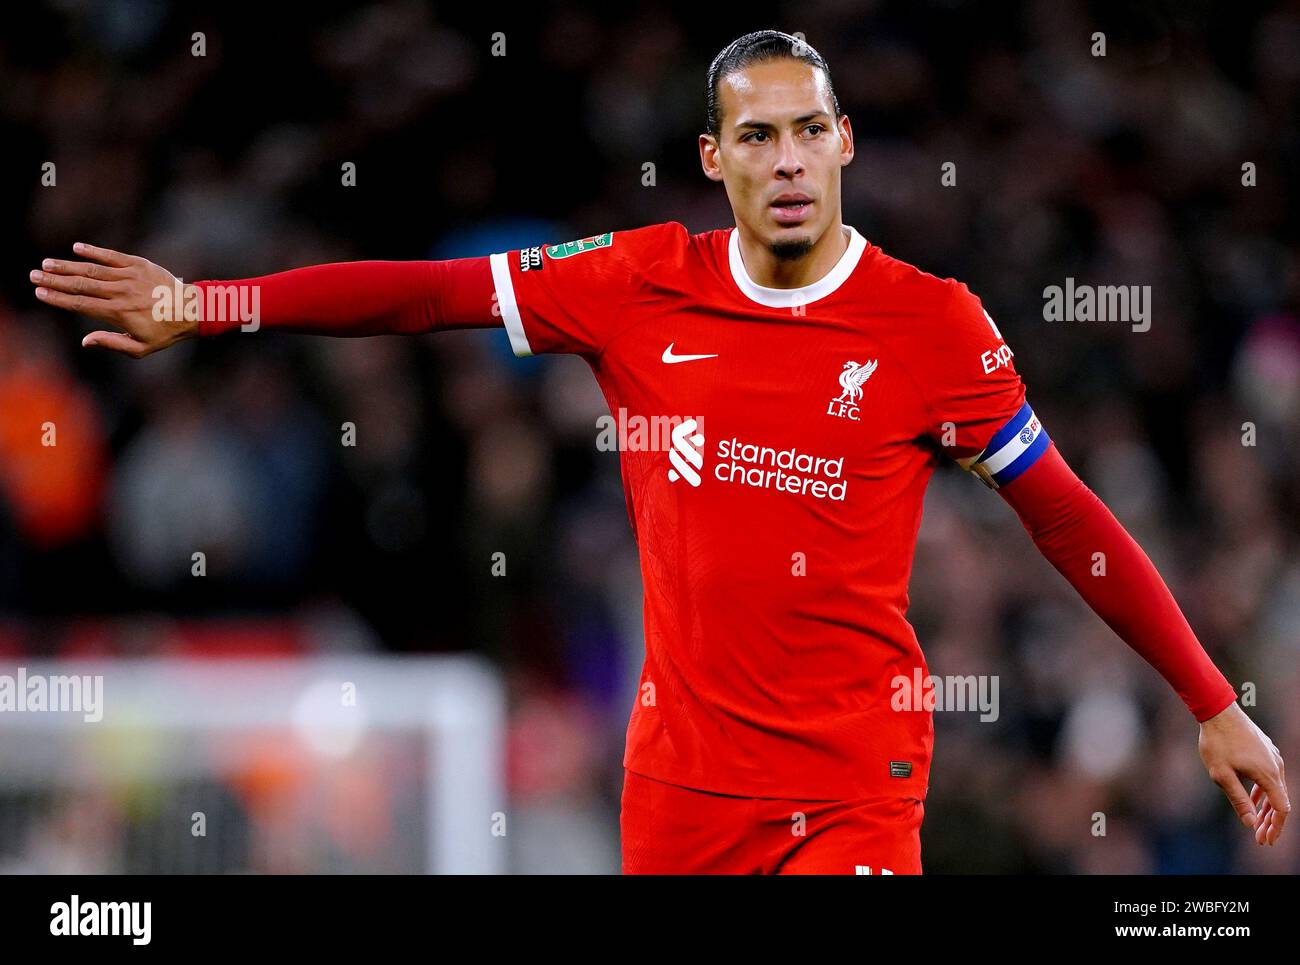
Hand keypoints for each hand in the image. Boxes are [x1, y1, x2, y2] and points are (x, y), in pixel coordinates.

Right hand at [30, 242, 199, 356]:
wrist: (192, 310)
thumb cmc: (164, 332)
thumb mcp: (140, 347)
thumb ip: (111, 343)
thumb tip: (84, 341)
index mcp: (118, 313)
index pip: (81, 305)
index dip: (58, 299)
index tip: (40, 294)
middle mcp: (121, 293)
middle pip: (81, 285)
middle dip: (55, 281)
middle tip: (34, 276)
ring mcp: (130, 276)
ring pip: (92, 270)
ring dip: (67, 266)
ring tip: (47, 264)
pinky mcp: (139, 264)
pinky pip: (112, 256)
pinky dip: (94, 251)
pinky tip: (76, 247)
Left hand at [1198, 701, 1288, 844]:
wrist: (1218, 711)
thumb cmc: (1217, 743)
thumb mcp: (1222, 775)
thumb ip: (1238, 800)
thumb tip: (1251, 823)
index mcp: (1268, 774)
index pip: (1281, 809)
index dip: (1275, 827)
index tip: (1264, 840)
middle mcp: (1276, 766)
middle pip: (1280, 801)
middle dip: (1271, 821)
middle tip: (1260, 838)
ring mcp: (1272, 757)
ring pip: (1276, 788)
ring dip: (1267, 807)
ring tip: (1257, 822)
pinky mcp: (1266, 750)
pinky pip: (1270, 776)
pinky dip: (1264, 791)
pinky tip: (1254, 799)